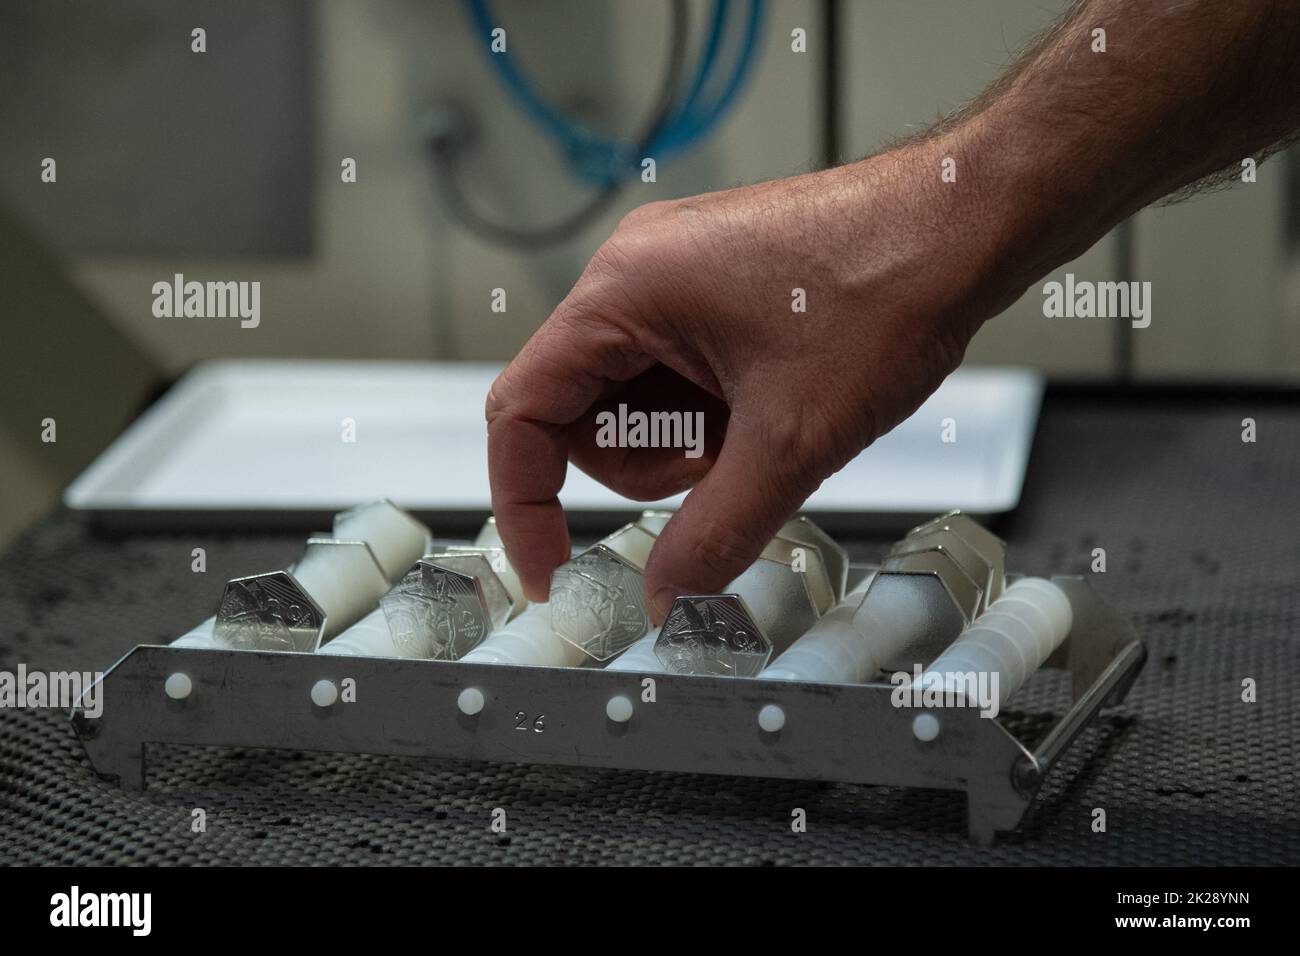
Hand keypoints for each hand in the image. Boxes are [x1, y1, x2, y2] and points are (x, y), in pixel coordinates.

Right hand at [486, 133, 1030, 620]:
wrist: (966, 222)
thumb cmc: (886, 288)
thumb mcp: (790, 442)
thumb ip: (714, 533)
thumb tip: (667, 599)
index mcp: (623, 293)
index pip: (521, 411)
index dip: (525, 502)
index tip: (553, 568)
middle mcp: (634, 274)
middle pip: (582, 415)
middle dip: (649, 464)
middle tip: (724, 463)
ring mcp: (675, 276)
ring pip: (636, 401)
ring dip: (689, 441)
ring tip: (765, 425)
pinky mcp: (713, 287)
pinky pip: (678, 373)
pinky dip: (715, 412)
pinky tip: (777, 402)